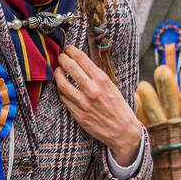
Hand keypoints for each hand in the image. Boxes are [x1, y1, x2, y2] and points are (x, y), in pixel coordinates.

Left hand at [55, 45, 141, 162]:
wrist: (122, 131)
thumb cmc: (119, 107)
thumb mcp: (112, 86)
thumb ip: (97, 76)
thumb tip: (83, 64)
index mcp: (102, 80)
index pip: (82, 60)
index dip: (72, 51)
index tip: (68, 49)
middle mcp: (92, 90)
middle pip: (70, 69)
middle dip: (63, 59)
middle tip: (61, 57)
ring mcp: (84, 103)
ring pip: (63, 84)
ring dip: (58, 74)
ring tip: (58, 70)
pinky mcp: (78, 115)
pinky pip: (64, 99)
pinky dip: (61, 90)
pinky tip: (61, 86)